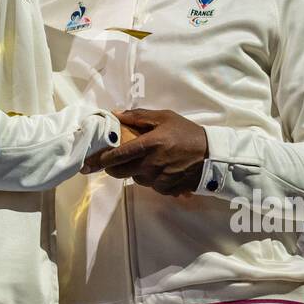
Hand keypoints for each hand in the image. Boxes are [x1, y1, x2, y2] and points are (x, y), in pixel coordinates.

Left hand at [82, 108, 207, 196]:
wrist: (211, 155)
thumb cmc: (186, 133)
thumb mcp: (164, 117)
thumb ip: (138, 116)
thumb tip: (116, 114)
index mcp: (149, 144)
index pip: (119, 155)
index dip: (102, 159)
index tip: (91, 162)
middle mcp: (152, 164)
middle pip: (121, 172)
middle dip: (113, 167)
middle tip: (114, 161)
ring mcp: (159, 179)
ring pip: (135, 179)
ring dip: (134, 171)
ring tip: (144, 160)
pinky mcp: (166, 190)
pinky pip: (150, 186)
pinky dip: (150, 179)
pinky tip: (159, 169)